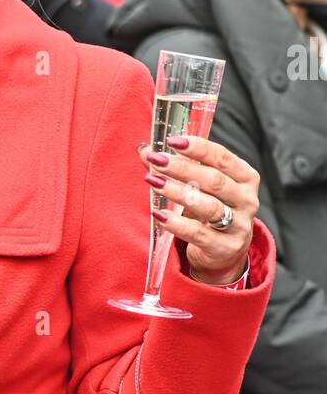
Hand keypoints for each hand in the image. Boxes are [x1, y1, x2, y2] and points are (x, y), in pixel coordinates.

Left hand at [137, 134, 258, 282]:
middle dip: (183, 168)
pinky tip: (159, 214)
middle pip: (214, 180)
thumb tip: (146, 150)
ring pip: (208, 206)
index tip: (173, 141)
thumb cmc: (211, 209)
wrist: (223, 251)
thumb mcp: (200, 187)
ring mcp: (239, 225)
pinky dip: (177, 223)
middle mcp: (247, 200)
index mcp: (245, 177)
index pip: (223, 158)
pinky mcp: (225, 247)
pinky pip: (199, 233)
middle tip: (157, 160)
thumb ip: (176, 167)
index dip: (199, 148)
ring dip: (178, 192)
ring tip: (154, 182)